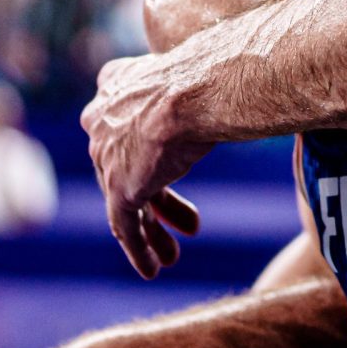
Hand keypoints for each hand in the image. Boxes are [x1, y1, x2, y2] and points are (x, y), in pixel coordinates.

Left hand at [81, 53, 208, 279]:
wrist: (193, 94)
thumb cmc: (209, 77)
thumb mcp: (197, 77)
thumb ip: (198, 89)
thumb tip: (244, 86)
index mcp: (114, 85)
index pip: (128, 126)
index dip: (150, 152)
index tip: (172, 170)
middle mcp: (102, 120)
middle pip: (129, 167)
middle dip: (158, 198)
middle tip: (189, 221)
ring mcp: (107, 155)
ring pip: (129, 201)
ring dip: (152, 230)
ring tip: (172, 256)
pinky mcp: (117, 187)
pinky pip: (125, 226)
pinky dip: (138, 250)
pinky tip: (152, 270)